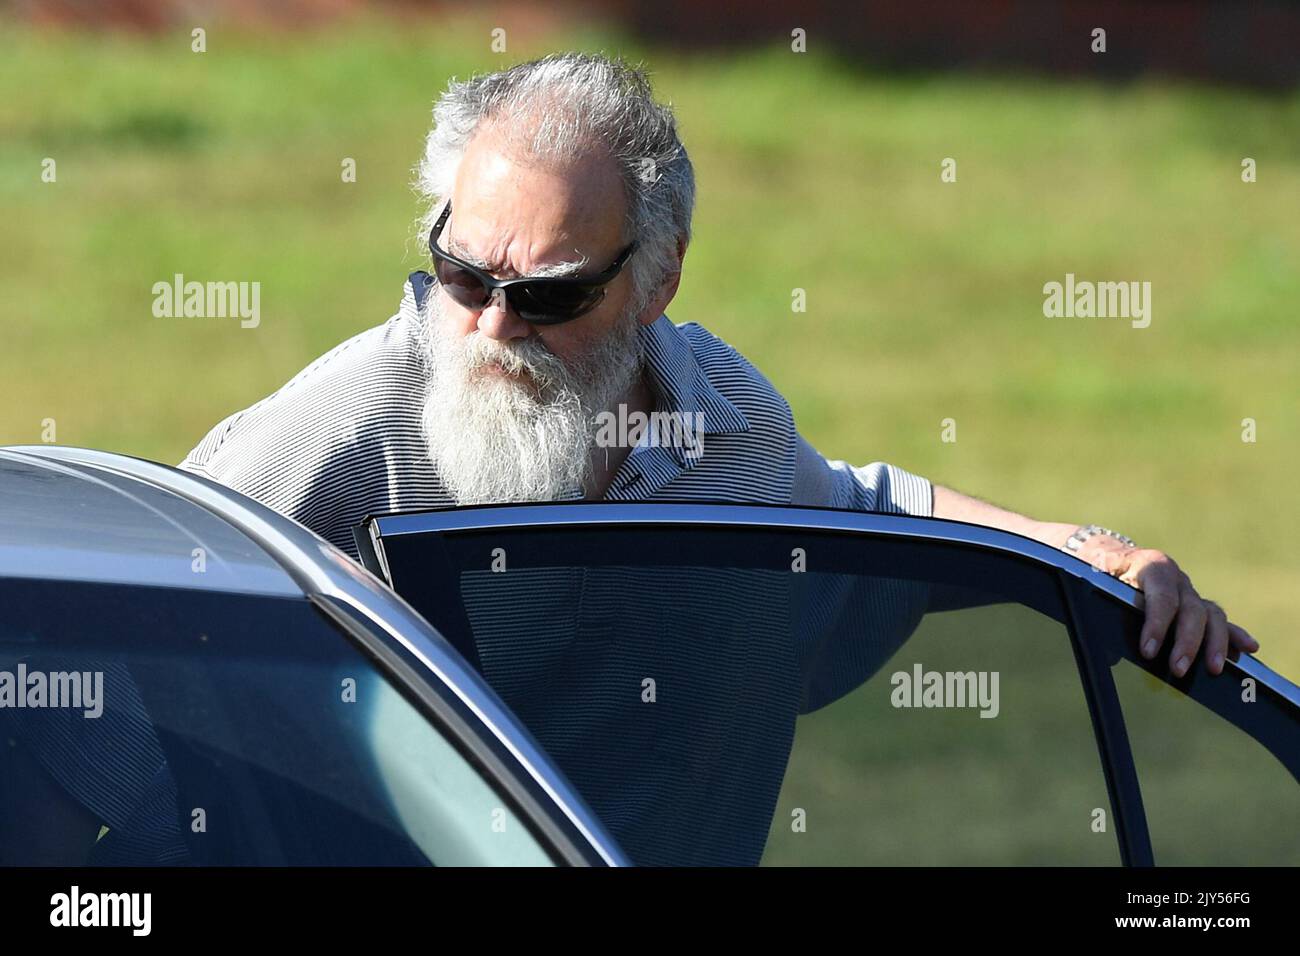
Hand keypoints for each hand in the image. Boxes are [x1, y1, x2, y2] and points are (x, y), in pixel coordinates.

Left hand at [1081, 540, 1259, 676]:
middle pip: (1192, 609)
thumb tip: (1108, 656)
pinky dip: (1234, 635)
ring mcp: (1191, 592)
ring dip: (1215, 643)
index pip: (1161, 596)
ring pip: (1211, 615)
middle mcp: (1177, 578)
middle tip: (1178, 670)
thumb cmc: (1103, 574)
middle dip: (1187, 642)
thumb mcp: (1098, 584)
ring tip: (1213, 669)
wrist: (1116, 557)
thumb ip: (1104, 611)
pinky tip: (1248, 649)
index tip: (1148, 651)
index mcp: (1151, 566)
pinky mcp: (1198, 605)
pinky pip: (1220, 620)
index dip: (1157, 625)